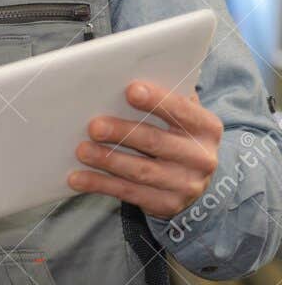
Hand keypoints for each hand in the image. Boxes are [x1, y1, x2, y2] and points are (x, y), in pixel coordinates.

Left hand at [68, 80, 221, 218]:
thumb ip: (165, 99)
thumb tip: (126, 79)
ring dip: (107, 160)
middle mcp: (201, 157)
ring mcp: (186, 184)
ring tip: (81, 150)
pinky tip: (77, 178)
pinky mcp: (167, 204)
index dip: (157, 101)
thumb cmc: (178, 138)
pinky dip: (100, 184)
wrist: (198, 183)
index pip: (182, 111)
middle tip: (94, 126)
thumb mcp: (182, 119)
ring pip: (140, 171)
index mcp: (206, 128)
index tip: (131, 90)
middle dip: (122, 133)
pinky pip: (128, 193)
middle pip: (156, 142)